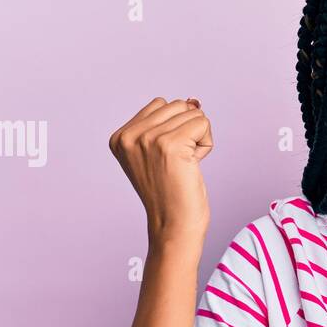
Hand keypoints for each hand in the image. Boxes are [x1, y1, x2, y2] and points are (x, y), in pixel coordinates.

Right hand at [108, 97, 213, 243]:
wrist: (173, 225)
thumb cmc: (171, 193)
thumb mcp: (159, 153)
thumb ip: (168, 124)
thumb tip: (194, 100)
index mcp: (119, 137)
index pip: (160, 105)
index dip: (174, 129)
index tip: (166, 159)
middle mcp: (129, 136)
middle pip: (177, 105)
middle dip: (187, 131)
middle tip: (178, 163)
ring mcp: (147, 139)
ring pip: (192, 113)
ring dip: (197, 138)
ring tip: (185, 164)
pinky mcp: (169, 144)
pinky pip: (202, 123)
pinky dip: (206, 144)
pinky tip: (194, 164)